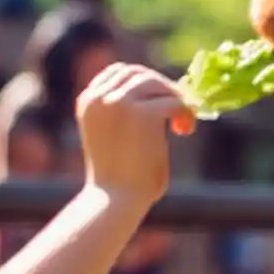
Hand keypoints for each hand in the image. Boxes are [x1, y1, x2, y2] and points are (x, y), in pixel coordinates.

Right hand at [76, 63, 196, 205]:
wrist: (114, 201)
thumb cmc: (118, 177)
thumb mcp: (113, 134)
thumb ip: (128, 109)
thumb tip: (166, 88)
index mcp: (88, 101)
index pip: (120, 72)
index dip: (145, 81)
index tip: (161, 98)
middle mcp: (99, 97)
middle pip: (140, 73)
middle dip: (163, 88)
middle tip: (178, 111)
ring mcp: (119, 102)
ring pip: (159, 85)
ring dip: (175, 100)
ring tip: (181, 125)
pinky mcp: (142, 114)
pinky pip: (174, 102)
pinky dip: (185, 113)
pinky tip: (184, 130)